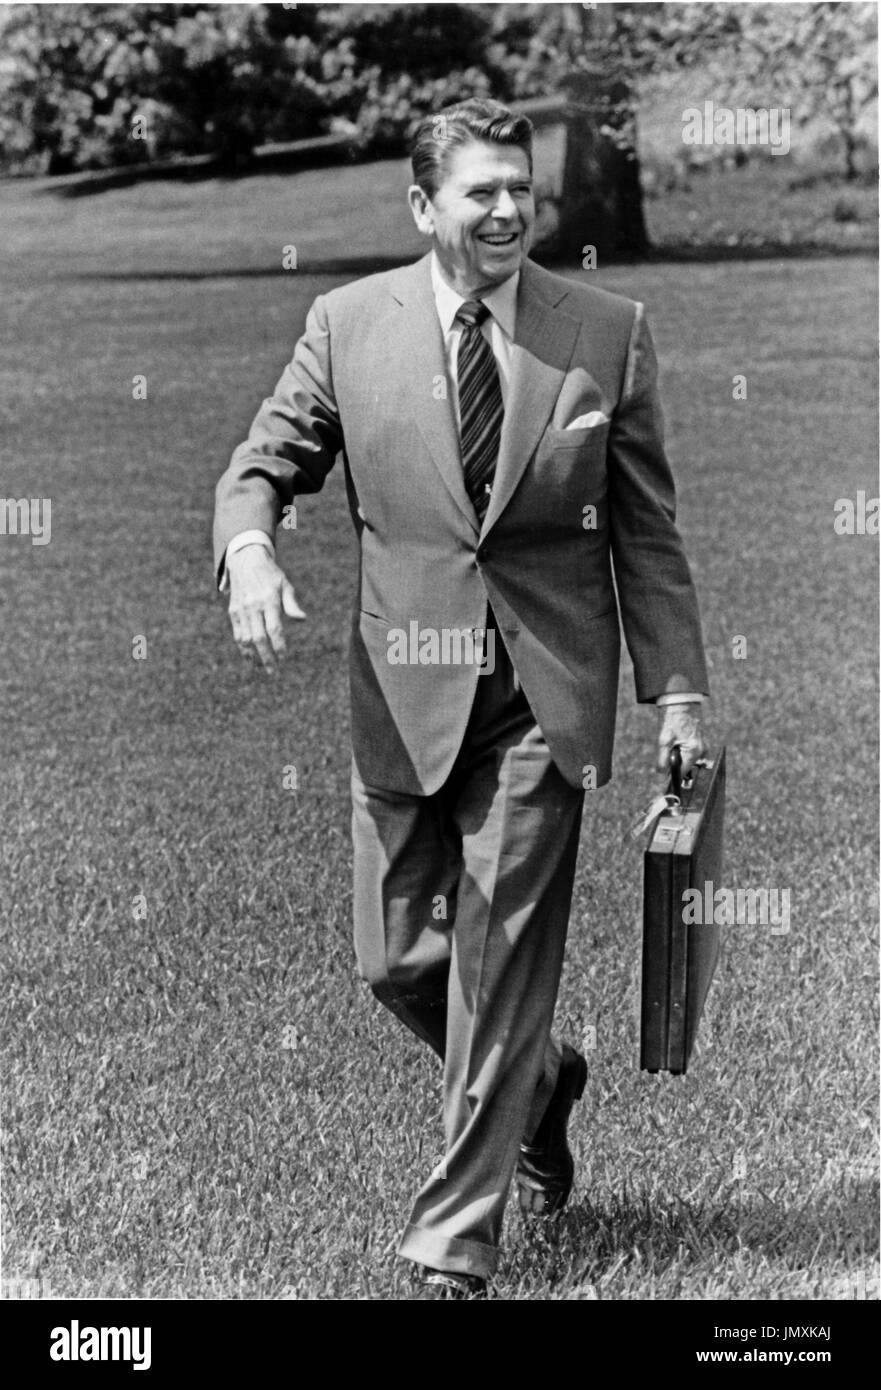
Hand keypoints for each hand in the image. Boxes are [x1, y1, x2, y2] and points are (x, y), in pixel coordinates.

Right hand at [226, 544, 305, 673]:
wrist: (245, 560)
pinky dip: (243, 648)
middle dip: (267, 657)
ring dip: (253, 656)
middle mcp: (254, 606)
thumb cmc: (270, 575)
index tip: (285, 659)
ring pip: (246, 639)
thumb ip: (292, 604)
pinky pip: (238, 633)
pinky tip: (250, 658)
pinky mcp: (233, 611)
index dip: (280, 646)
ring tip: (261, 669)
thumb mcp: (285, 585)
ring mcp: (242, 610)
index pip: (275, 629)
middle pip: (260, 638)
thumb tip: (302, 619)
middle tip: (274, 673)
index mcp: (269, 600)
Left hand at [656, 701, 704, 776]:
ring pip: (687, 759)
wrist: (682, 700)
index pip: (683, 772)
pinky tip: (677, 739)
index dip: (672, 776)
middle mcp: (701, 750)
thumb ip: (662, 759)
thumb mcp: (663, 740)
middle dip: (674, 763)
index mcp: (693, 751)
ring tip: (672, 741)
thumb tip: (661, 774)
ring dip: (677, 756)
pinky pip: (690, 752)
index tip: (665, 780)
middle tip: (666, 751)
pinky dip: (682, 750)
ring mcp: (702, 745)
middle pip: (685, 766)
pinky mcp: (700, 740)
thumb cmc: (673, 718)